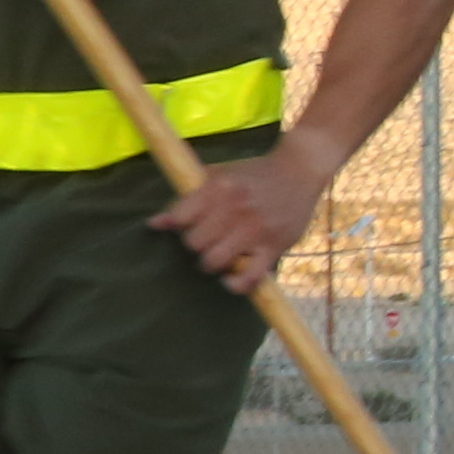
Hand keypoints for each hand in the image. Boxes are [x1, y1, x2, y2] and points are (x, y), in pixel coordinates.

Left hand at [156, 145, 324, 294]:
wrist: (299, 169)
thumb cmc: (254, 173)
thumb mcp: (218, 176)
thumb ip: (188, 200)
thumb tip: (154, 224)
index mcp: (218, 187)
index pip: (179, 219)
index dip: (181, 225)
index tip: (191, 224)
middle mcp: (236, 208)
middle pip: (194, 243)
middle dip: (197, 243)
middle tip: (209, 239)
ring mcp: (256, 229)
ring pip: (214, 261)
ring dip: (212, 262)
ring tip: (220, 255)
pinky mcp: (275, 245)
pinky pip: (248, 277)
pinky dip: (235, 284)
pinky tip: (230, 278)